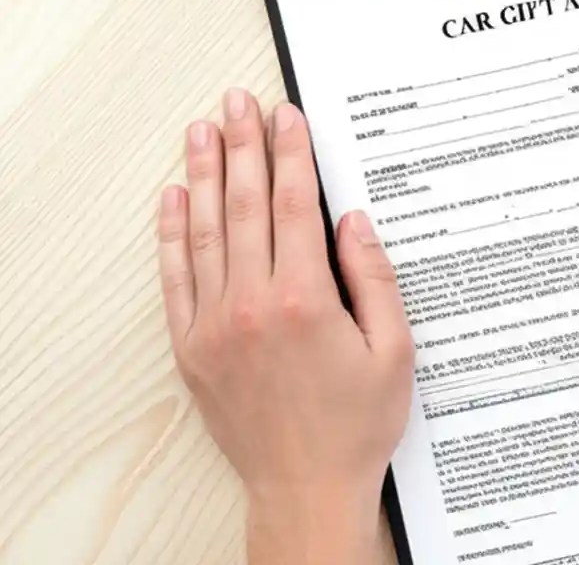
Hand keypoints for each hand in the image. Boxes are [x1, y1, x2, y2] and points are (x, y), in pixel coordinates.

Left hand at [156, 89, 413, 563]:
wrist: (305, 486)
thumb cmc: (356, 424)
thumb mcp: (394, 351)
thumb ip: (374, 279)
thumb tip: (354, 221)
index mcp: (305, 300)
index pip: (296, 206)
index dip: (291, 153)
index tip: (286, 116)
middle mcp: (252, 304)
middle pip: (247, 206)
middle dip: (243, 147)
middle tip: (237, 103)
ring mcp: (215, 325)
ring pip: (206, 232)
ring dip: (204, 175)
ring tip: (201, 130)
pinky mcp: (192, 348)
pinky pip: (177, 277)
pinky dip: (173, 233)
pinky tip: (174, 198)